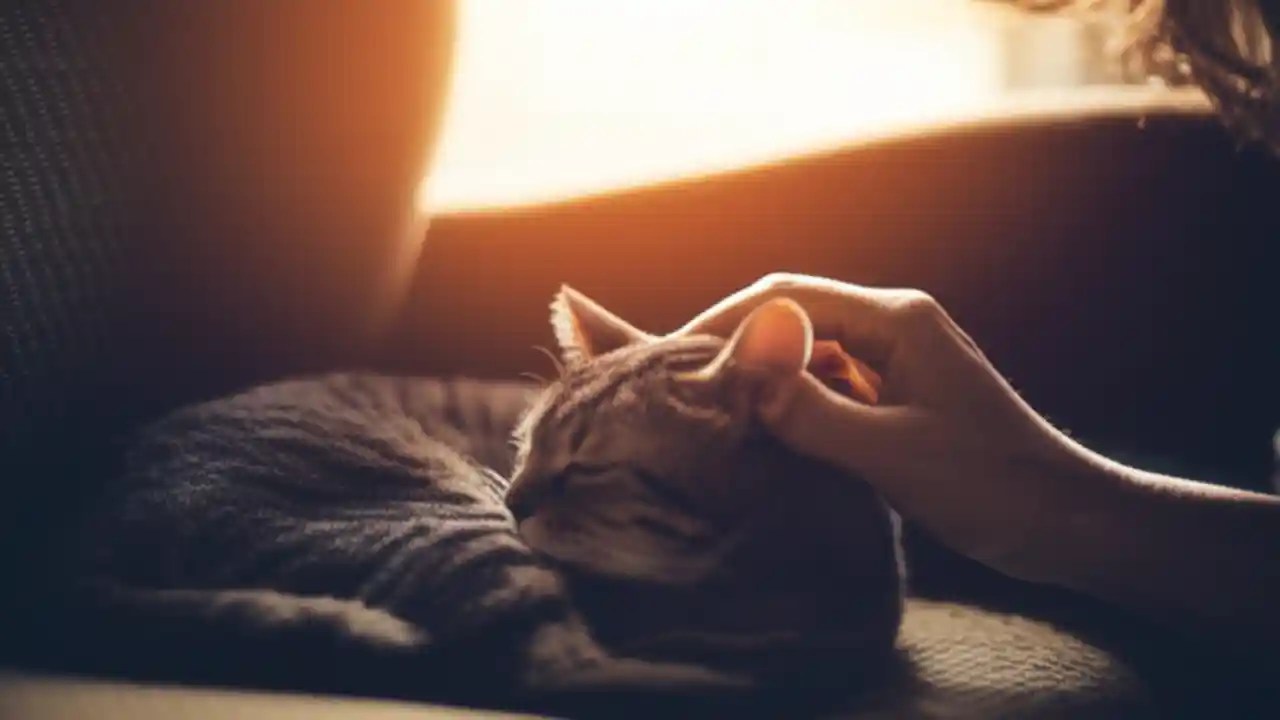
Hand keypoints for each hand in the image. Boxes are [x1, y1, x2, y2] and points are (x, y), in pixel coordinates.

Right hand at [676, 273, 1096, 581]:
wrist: (1066, 522)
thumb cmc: (991, 486)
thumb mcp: (892, 454)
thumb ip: (814, 413)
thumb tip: (741, 375)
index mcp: (900, 320)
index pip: (791, 298)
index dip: (727, 321)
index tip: (674, 358)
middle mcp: (898, 326)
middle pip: (797, 316)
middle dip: (739, 343)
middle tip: (682, 382)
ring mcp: (901, 360)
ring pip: (812, 352)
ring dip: (766, 374)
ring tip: (714, 407)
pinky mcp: (902, 395)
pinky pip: (833, 384)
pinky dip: (794, 400)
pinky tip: (766, 430)